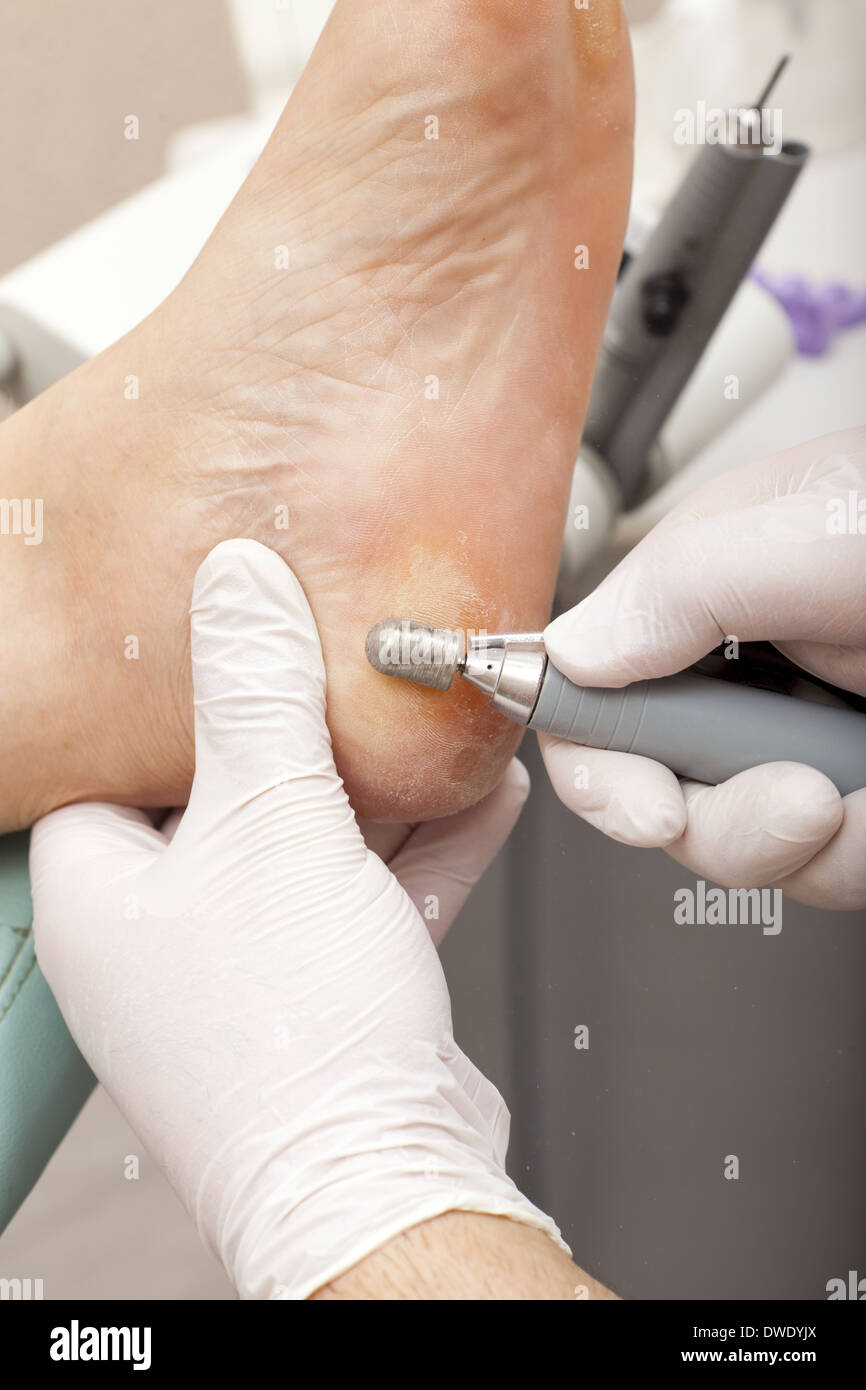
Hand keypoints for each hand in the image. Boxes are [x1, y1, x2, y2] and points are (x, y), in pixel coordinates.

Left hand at [29, 540, 561, 1298]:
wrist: (390, 1181)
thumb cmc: (292, 1046)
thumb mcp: (271, 823)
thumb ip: (254, 692)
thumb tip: (234, 585)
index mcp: (103, 888)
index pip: (116, 753)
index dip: (172, 687)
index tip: (226, 623)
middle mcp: (165, 929)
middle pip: (227, 787)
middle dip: (299, 724)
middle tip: (341, 653)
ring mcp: (249, 959)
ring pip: (310, 836)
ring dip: (379, 782)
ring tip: (426, 712)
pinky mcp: (327, 984)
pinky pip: (368, 887)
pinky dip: (420, 843)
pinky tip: (476, 790)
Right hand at [541, 427, 865, 909]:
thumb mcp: (812, 530)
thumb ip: (678, 587)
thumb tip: (574, 651)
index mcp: (708, 599)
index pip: (596, 698)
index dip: (601, 764)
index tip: (648, 805)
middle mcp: (749, 675)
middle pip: (660, 795)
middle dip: (723, 824)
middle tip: (793, 799)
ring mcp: (808, 742)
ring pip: (748, 847)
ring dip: (806, 843)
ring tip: (857, 793)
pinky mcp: (860, 796)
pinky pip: (832, 867)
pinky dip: (863, 853)